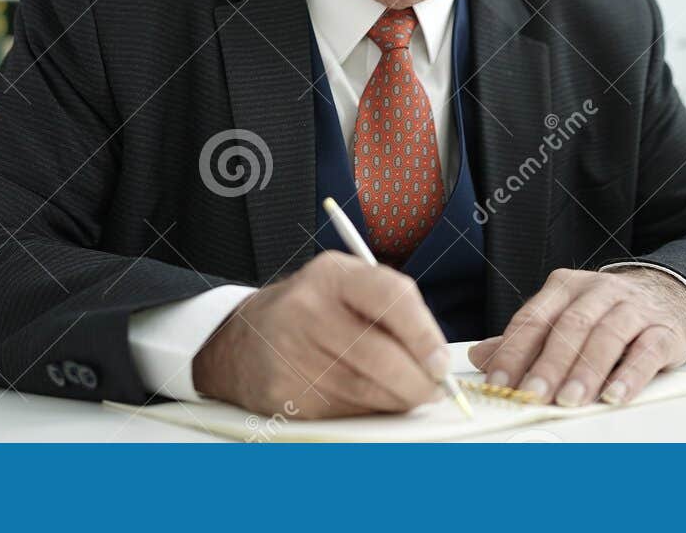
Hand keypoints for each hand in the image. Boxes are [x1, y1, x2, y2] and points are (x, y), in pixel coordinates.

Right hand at [191, 251, 449, 417]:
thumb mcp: (346, 286)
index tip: (441, 361)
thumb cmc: (313, 311)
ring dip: (397, 399)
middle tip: (434, 388)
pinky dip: (366, 409)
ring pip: (366, 390)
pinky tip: (365, 396)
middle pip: (381, 356)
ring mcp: (291, 353)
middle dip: (418, 381)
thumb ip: (393, 310)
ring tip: (405, 392)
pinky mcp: (285, 393)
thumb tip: (437, 360)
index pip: (391, 297)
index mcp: (331, 275)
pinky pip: (344, 410)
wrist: (244, 339)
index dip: (424, 334)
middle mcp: (307, 310)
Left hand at [469, 266, 685, 406]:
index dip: (514, 351)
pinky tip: (614, 394)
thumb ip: (525, 340)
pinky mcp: (664, 329)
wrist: (667, 295)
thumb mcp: (562, 317)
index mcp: (565, 286)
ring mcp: (634, 308)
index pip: (534, 318)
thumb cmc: (606, 313)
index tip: (499, 381)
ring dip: (585, 371)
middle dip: (548, 364)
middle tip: (533, 394)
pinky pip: (647, 350)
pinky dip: (630, 375)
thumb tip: (479, 357)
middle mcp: (599, 291)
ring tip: (569, 400)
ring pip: (606, 336)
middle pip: (569, 326)